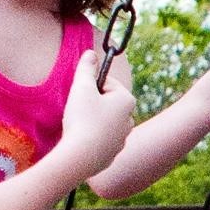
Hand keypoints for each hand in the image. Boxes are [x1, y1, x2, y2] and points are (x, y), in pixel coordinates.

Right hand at [57, 51, 136, 170]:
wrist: (80, 156)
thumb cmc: (82, 118)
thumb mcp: (82, 87)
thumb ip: (86, 68)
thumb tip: (91, 53)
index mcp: (127, 100)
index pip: (108, 83)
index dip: (90, 86)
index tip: (81, 94)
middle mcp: (130, 119)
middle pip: (107, 103)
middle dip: (93, 104)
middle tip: (78, 111)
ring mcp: (123, 138)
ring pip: (104, 122)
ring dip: (92, 120)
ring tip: (79, 126)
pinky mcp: (113, 154)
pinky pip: (101, 139)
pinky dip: (92, 138)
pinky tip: (82, 141)